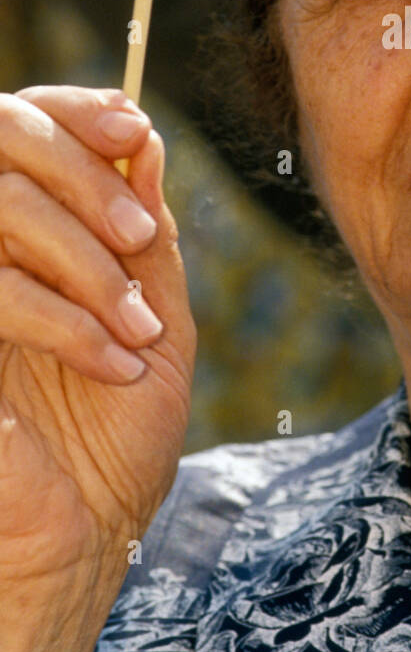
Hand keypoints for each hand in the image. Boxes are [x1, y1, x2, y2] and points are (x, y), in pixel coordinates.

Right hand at [0, 87, 194, 651]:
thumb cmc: (115, 436)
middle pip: (0, 141)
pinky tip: (111, 361)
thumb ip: (143, 229)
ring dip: (82, 260)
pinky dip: (62, 317)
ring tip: (136, 325)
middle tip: (139, 240)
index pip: (22, 124)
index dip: (74, 111)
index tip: (134, 129)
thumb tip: (143, 139)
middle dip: (81, 180)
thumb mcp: (154, 315)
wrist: (82, 540)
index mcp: (26, 235)